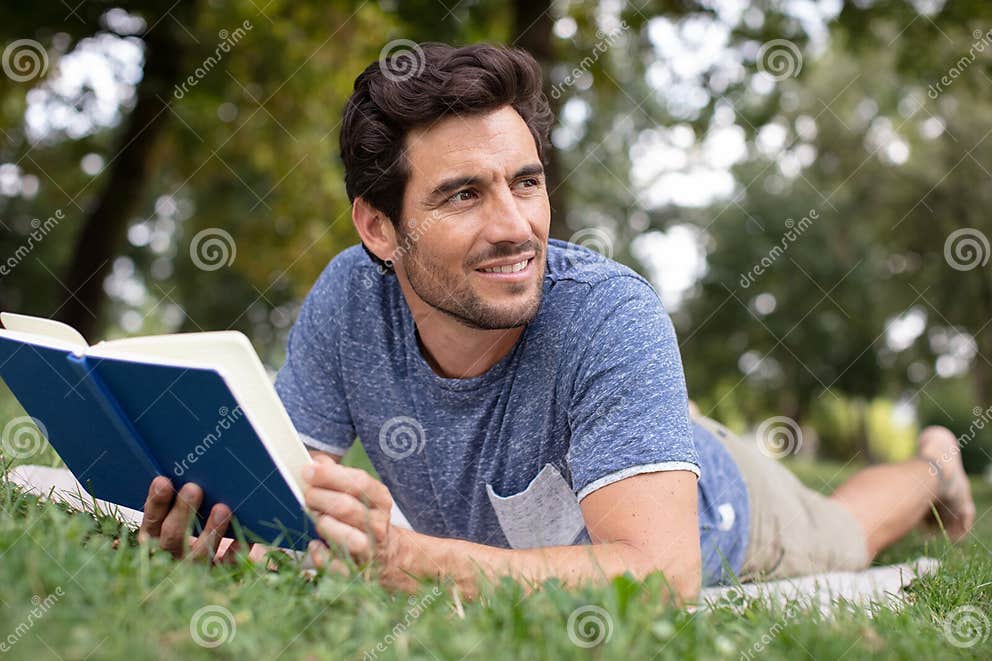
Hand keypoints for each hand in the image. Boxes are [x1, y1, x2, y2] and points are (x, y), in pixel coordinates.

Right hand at [137, 476, 267, 563]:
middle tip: (194, 488)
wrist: (226, 567)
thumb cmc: (201, 524)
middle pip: (173, 538)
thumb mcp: (186, 515)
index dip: (156, 503)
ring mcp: (195, 571)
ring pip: (199, 555)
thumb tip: (190, 472)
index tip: (163, 480)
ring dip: (210, 530)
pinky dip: (235, 549)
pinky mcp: (221, 577)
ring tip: (222, 508)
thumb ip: (182, 500)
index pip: (151, 522)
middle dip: (183, 512)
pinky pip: (228, 565)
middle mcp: (172, 558)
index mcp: (156, 541)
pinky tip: (242, 533)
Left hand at [302, 455, 407, 588]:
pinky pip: (334, 565)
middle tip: (307, 496)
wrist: (386, 556)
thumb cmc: (362, 517)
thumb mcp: (359, 493)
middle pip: (346, 508)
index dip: (330, 475)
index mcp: (380, 500)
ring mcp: (369, 551)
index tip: (308, 470)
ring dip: (324, 525)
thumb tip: (316, 461)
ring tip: (318, 519)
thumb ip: (337, 474)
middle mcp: (378, 525)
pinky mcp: (357, 573)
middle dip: (320, 499)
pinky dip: (320, 553)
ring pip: (345, 537)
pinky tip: (316, 544)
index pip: (359, 482)